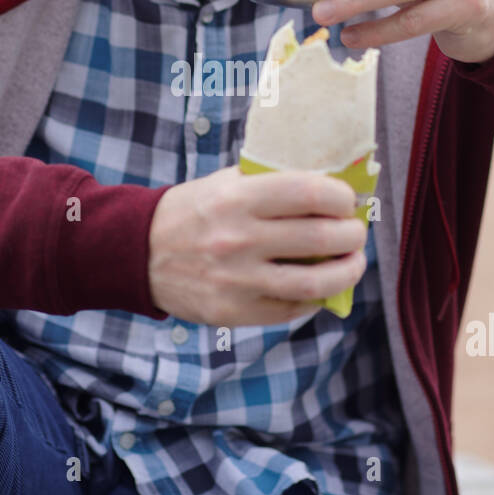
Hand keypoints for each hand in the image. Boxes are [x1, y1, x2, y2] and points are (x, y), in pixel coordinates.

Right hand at [148, 165, 367, 326]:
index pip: (311, 193)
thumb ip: (271, 182)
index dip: (342, 197)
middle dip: (352, 235)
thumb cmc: (193, 211)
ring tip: (353, 264)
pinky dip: (314, 299)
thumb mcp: (225, 182)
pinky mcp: (233, 312)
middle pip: (322, 237)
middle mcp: (239, 238)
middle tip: (355, 233)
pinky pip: (290, 309)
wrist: (137, 251)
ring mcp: (237, 280)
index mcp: (238, 197)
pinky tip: (319, 288)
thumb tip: (331, 186)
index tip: (347, 201)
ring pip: (314, 282)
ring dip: (347, 273)